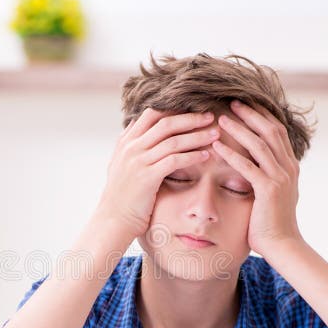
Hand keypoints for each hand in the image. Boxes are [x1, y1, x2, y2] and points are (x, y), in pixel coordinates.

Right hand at [95, 108, 218, 238]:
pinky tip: (206, 155)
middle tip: (210, 117)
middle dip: (191, 118)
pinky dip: (193, 156)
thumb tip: (141, 127)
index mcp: (126, 141)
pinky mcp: (147, 177)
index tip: (194, 109)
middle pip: (166, 122)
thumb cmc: (121, 195)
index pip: (152, 113)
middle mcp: (131, 148)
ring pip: (173, 141)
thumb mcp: (121, 164)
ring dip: (197, 136)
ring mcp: (138, 162)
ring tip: (214, 134)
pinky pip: (175, 161)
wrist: (113, 220)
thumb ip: (130, 145)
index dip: (174, 108)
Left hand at [211, 100, 304, 257]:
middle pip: (270, 130)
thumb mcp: (274, 193)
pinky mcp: (268, 190)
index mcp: (290, 166)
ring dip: (239, 129)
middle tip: (231, 101)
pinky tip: (217, 147)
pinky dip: (232, 154)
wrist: (283, 245)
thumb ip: (268, 175)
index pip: (276, 131)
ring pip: (259, 145)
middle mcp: (288, 167)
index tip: (244, 103)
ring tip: (220, 119)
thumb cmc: (272, 222)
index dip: (261, 115)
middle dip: (251, 114)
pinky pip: (248, 166)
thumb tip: (257, 164)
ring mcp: (280, 178)